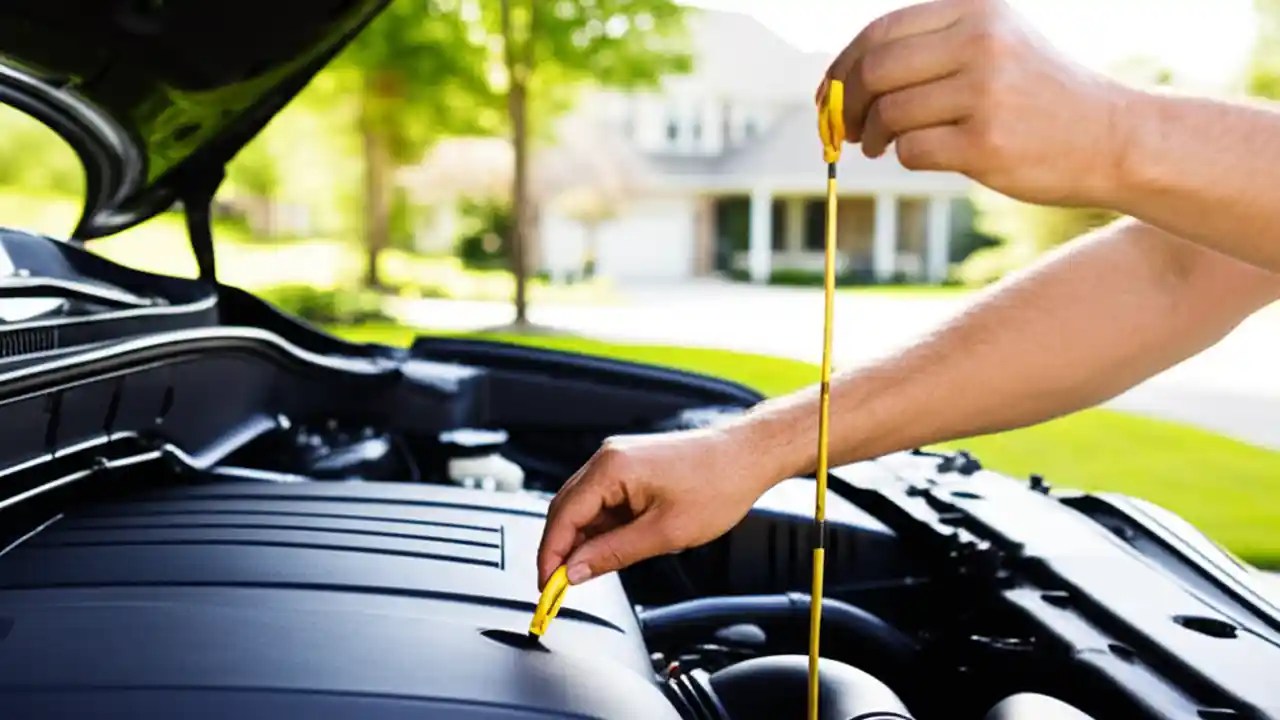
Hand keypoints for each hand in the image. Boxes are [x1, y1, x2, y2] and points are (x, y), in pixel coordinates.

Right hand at [535, 427, 774, 588]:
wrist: (748, 456)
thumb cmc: (717, 485)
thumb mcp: (664, 533)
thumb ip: (613, 554)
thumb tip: (575, 571)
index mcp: (611, 467)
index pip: (563, 515)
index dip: (550, 554)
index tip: (546, 585)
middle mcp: (608, 457)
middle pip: (566, 509)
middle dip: (560, 549)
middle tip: (559, 587)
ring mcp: (618, 460)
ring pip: (584, 507)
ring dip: (582, 539)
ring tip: (591, 571)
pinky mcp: (630, 467)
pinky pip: (602, 500)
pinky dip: (601, 527)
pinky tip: (609, 548)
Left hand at [820, 0, 1135, 206]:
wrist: (1113, 138)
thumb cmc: (1040, 97)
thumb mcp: (994, 45)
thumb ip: (930, 49)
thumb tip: (841, 81)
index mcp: (977, 9)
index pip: (881, 31)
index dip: (843, 66)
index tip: (829, 94)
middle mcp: (981, 42)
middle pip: (876, 70)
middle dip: (848, 104)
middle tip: (846, 130)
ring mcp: (985, 92)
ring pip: (890, 113)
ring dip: (875, 136)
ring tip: (884, 146)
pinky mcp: (986, 143)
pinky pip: (912, 150)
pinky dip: (905, 157)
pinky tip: (927, 155)